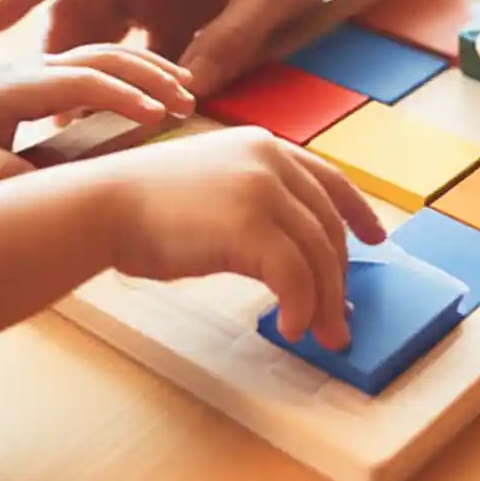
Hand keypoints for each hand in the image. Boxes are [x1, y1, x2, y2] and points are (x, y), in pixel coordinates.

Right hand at [0, 0, 341, 95]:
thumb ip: (231, 37)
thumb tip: (192, 93)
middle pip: (80, 7)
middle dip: (58, 56)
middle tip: (44, 109)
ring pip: (105, 38)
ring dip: (92, 79)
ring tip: (77, 130)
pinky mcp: (175, 20)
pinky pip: (141, 57)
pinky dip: (131, 89)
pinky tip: (125, 129)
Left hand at [0, 45, 194, 186]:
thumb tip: (37, 190)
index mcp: (21, 85)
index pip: (81, 82)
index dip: (121, 97)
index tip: (157, 118)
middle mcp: (41, 66)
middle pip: (106, 57)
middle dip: (150, 76)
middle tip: (188, 103)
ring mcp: (49, 64)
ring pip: (109, 52)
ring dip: (151, 67)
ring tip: (189, 88)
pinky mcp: (55, 71)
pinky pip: (104, 60)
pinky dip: (139, 68)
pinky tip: (162, 86)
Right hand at [90, 127, 386, 349]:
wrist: (103, 206)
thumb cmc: (146, 207)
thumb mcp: (214, 186)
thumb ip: (258, 206)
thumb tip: (296, 260)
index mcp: (264, 146)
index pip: (330, 180)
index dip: (358, 213)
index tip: (376, 240)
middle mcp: (271, 160)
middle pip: (328, 226)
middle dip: (340, 277)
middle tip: (341, 316)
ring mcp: (263, 189)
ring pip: (319, 255)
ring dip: (326, 303)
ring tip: (324, 335)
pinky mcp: (251, 225)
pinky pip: (296, 277)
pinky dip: (300, 307)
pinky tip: (290, 327)